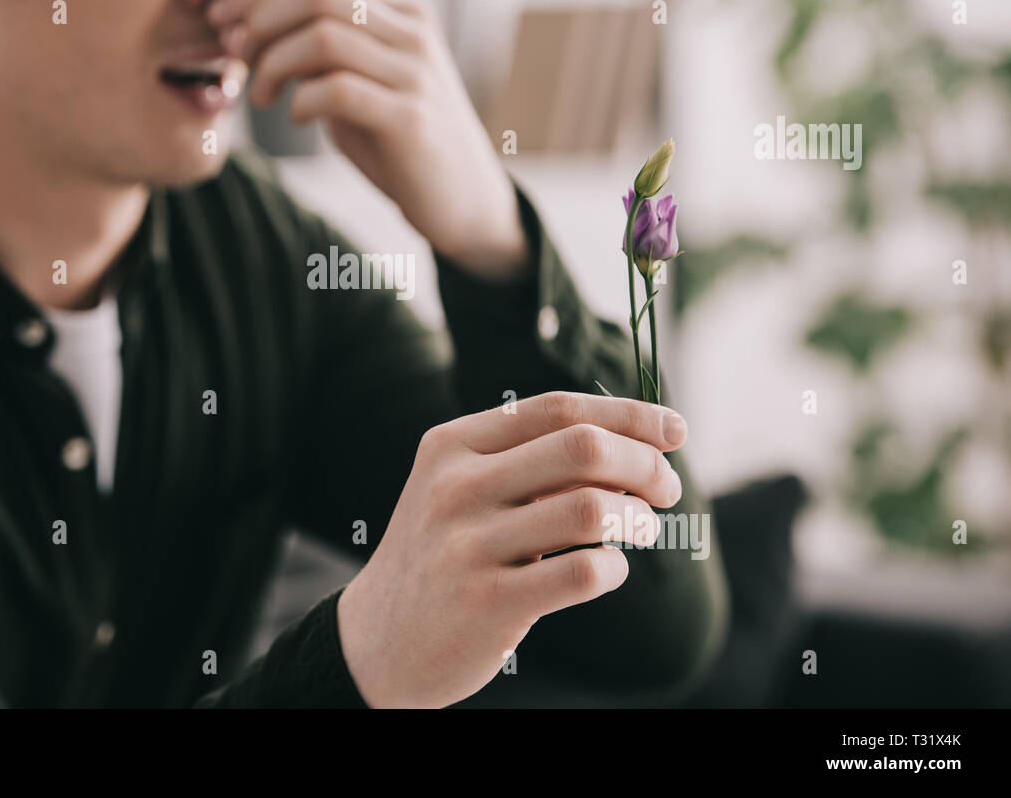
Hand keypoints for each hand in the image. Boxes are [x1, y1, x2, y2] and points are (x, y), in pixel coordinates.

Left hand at [206, 0, 528, 280]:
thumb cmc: (403, 146)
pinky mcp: (410, 118)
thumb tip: (253, 31)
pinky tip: (295, 118)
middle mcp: (413, 33)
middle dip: (261, 22)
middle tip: (237, 58)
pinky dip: (302, 100)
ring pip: (323, 37)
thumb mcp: (364, 88)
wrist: (466, 203)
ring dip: (274, 65)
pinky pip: (338, 90)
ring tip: (263, 96)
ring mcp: (416, 73)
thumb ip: (324, 58)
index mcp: (403, 15)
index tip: (221, 23)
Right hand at [334, 391, 687, 707]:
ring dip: (639, 517)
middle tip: (667, 488)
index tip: (674, 429)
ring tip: (642, 529)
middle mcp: (455, 486)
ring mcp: (467, 545)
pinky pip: (584, 571)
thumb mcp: (462, 492)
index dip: (628, 414)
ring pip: (591, 508)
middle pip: (582, 447)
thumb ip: (531, 464)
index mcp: (452, 444)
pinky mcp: (487, 602)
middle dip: (645, 462)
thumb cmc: (442, 555)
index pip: (557, 409)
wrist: (377, 641)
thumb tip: (635, 444)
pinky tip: (608, 570)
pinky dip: (616, 568)